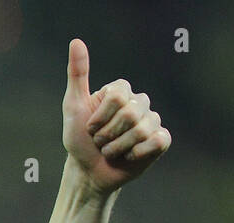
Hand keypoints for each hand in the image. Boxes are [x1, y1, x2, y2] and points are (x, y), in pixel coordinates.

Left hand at [62, 38, 170, 194]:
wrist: (88, 171)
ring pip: (142, 130)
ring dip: (118, 148)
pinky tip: (129, 157)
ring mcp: (152, 121)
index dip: (100, 117)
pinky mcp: (160, 140)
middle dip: (108, 135)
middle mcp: (139, 102)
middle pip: (131, 114)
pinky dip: (138, 153)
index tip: (89, 127)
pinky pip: (158, 140)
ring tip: (111, 151)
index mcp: (121, 91)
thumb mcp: (73, 106)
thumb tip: (76, 42)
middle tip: (100, 142)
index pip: (118, 96)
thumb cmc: (79, 139)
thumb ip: (77, 74)